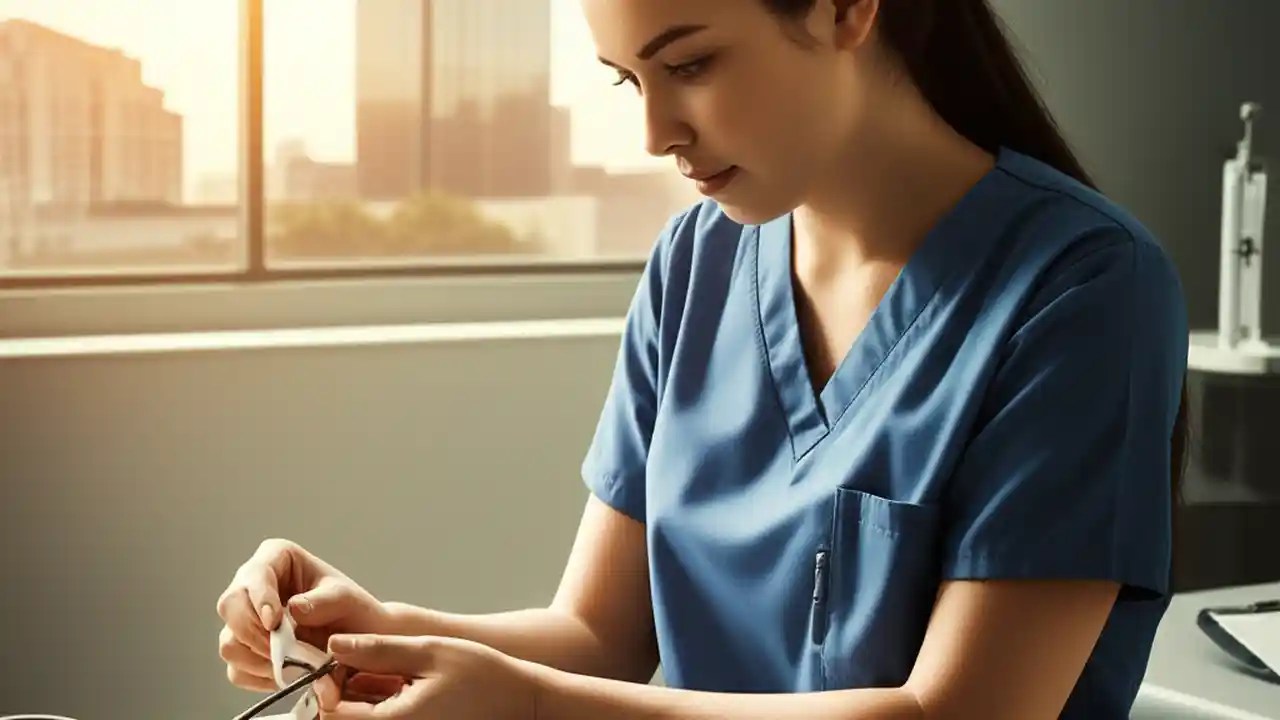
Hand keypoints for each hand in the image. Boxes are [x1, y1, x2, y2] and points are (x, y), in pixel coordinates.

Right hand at [216, 538, 393, 697]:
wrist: (355, 640)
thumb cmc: (351, 610)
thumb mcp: (347, 600)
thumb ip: (324, 601)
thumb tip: (294, 608)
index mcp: (276, 558)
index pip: (255, 574)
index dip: (260, 599)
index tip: (274, 622)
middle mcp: (252, 586)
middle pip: (230, 607)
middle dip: (256, 634)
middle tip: (283, 652)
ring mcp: (243, 620)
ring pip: (229, 642)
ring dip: (259, 660)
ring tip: (293, 665)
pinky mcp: (243, 651)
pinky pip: (237, 670)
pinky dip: (261, 677)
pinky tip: (287, 674)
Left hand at [320, 634, 540, 719]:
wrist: (518, 700)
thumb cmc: (482, 676)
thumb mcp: (429, 651)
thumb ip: (379, 649)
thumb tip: (334, 644)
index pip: (331, 713)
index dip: (325, 684)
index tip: (336, 657)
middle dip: (339, 691)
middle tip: (353, 660)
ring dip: (357, 698)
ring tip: (380, 670)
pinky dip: (377, 705)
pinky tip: (396, 683)